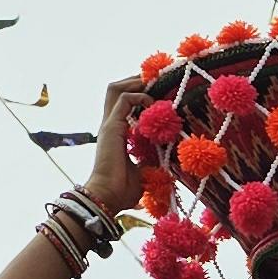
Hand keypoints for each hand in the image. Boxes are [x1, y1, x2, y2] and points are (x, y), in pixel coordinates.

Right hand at [83, 71, 148, 217]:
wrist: (108, 198)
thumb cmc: (123, 191)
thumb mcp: (145, 171)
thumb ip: (152, 160)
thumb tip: (169, 158)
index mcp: (117, 133)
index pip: (123, 103)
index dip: (140, 93)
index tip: (160, 90)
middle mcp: (111, 125)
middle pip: (115, 89)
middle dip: (136, 81)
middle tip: (157, 80)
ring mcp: (109, 125)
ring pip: (115, 88)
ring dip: (135, 82)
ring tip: (154, 83)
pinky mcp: (111, 127)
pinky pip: (124, 100)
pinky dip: (139, 96)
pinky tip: (154, 104)